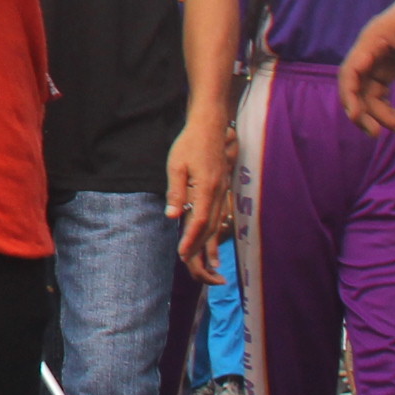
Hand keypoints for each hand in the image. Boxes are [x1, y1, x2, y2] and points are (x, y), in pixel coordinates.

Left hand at [167, 107, 230, 284]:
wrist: (211, 126)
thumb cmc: (190, 143)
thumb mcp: (176, 165)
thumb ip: (176, 191)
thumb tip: (172, 216)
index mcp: (205, 188)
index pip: (199, 221)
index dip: (191, 240)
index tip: (183, 255)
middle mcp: (218, 193)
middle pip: (210, 227)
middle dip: (202, 249)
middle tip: (193, 268)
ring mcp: (222, 191)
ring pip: (217, 223)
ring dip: (211, 245)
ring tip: (209, 267)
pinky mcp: (222, 189)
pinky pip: (220, 215)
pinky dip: (216, 232)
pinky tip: (213, 243)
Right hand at [339, 0, 394, 134]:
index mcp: (372, 41)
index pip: (351, 71)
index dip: (349, 95)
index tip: (356, 116)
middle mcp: (369, 51)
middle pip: (356, 86)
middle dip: (363, 111)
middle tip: (378, 134)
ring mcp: (376, 59)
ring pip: (367, 92)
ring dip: (379, 113)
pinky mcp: (386, 64)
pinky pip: (379, 90)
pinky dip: (387, 106)